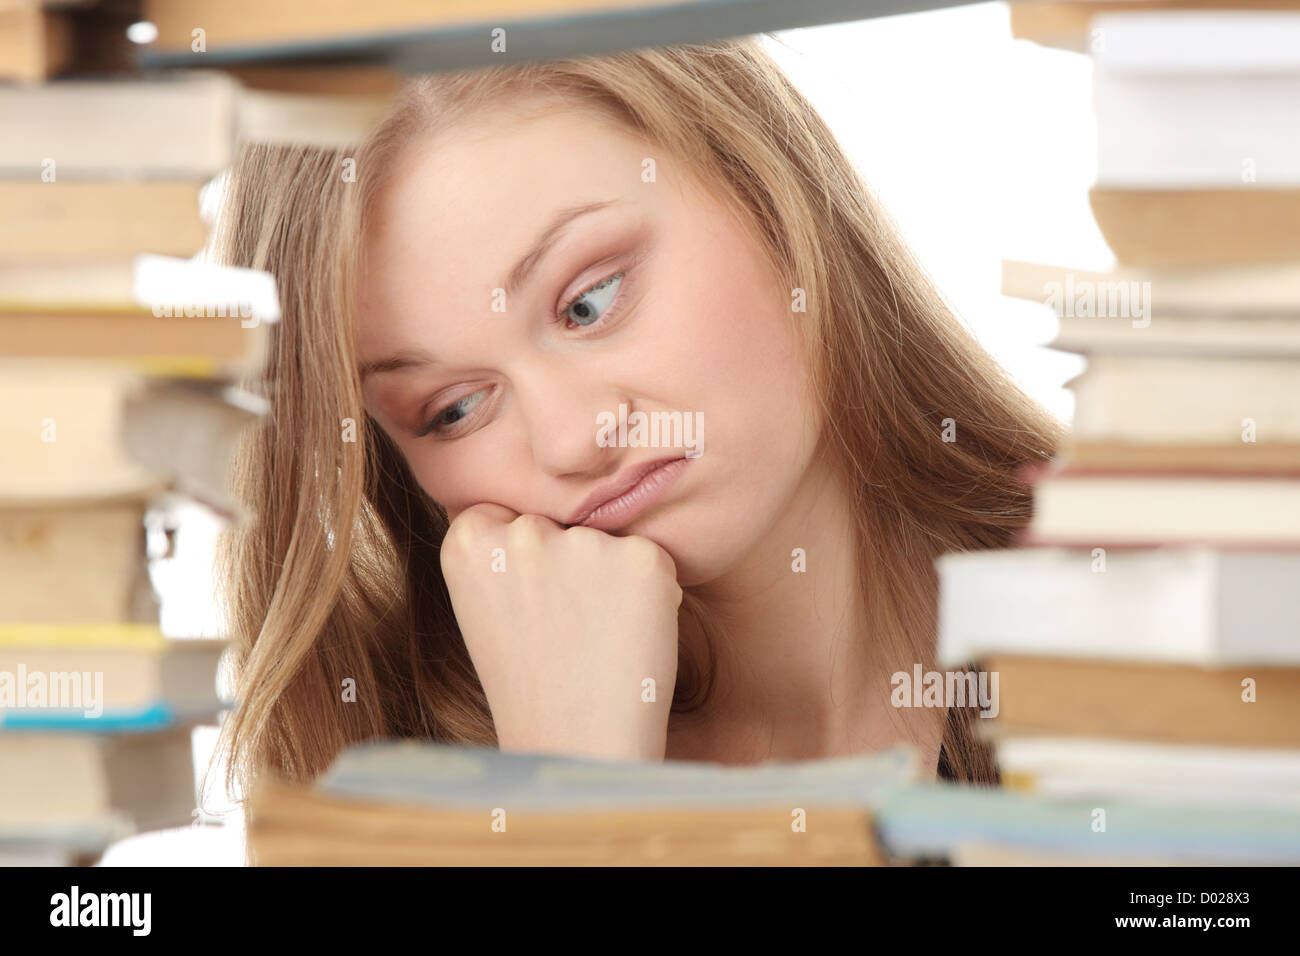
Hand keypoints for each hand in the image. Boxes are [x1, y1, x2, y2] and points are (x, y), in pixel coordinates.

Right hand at [439, 502, 683, 760]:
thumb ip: (500, 548)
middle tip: (564, 634)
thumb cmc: (534, 683)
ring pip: (607, 540)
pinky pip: (652, 559)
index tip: (526, 613)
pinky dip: (653, 594)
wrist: (579, 750)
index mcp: (468, 541)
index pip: (508, 513)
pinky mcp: (640, 559)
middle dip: (570, 567)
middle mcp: (521, 532)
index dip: (526, 565)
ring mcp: (582, 544)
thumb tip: (540, 489)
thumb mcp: (487, 607)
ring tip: (595, 642)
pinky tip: (628, 640)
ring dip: (612, 579)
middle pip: (560, 523)